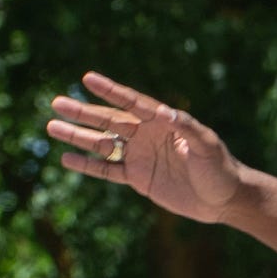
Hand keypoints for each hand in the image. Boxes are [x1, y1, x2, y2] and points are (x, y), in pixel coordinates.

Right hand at [46, 73, 246, 221]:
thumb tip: (166, 112)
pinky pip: (108, 170)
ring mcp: (139, 156)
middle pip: (108, 120)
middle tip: (56, 103)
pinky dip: (88, 166)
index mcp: (161, 122)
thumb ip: (187, 127)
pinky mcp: (138, 178)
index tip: (87, 78)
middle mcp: (146, 135)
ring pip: (102, 144)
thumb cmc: (220, 168)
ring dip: (78, 136)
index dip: (110, 91)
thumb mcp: (207, 145)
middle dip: (82, 113)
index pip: (131, 102)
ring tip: (52, 127)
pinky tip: (67, 158)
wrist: (224, 199)